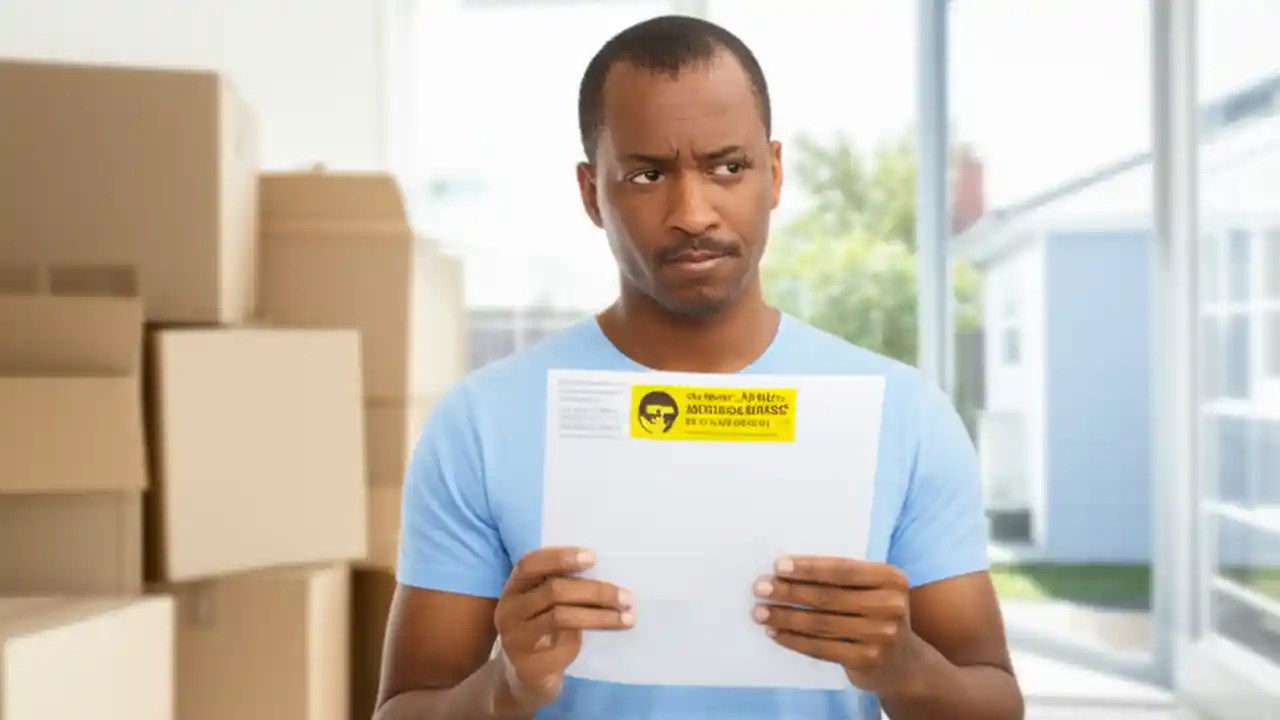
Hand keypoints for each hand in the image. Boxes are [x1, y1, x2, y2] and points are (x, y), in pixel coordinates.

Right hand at [493, 547, 634, 710]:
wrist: (526, 676)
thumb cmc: (544, 630)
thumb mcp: (546, 604)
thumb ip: (563, 586)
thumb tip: (608, 573)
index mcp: (515, 587)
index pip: (530, 563)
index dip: (560, 557)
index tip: (593, 557)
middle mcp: (509, 609)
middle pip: (554, 590)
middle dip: (595, 591)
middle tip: (627, 597)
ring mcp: (516, 638)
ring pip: (561, 617)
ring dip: (600, 616)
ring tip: (628, 617)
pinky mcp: (529, 663)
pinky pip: (562, 645)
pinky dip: (588, 637)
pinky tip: (610, 632)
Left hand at [753, 556, 920, 695]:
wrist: (904, 663)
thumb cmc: (876, 614)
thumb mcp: (872, 590)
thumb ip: (842, 578)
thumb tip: (785, 570)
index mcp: (891, 578)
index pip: (842, 570)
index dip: (808, 568)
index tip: (778, 566)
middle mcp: (890, 605)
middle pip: (828, 596)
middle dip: (789, 591)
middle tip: (759, 588)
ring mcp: (881, 635)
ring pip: (821, 623)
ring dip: (785, 616)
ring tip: (759, 612)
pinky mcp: (867, 660)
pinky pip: (822, 648)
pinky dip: (794, 640)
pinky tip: (775, 632)